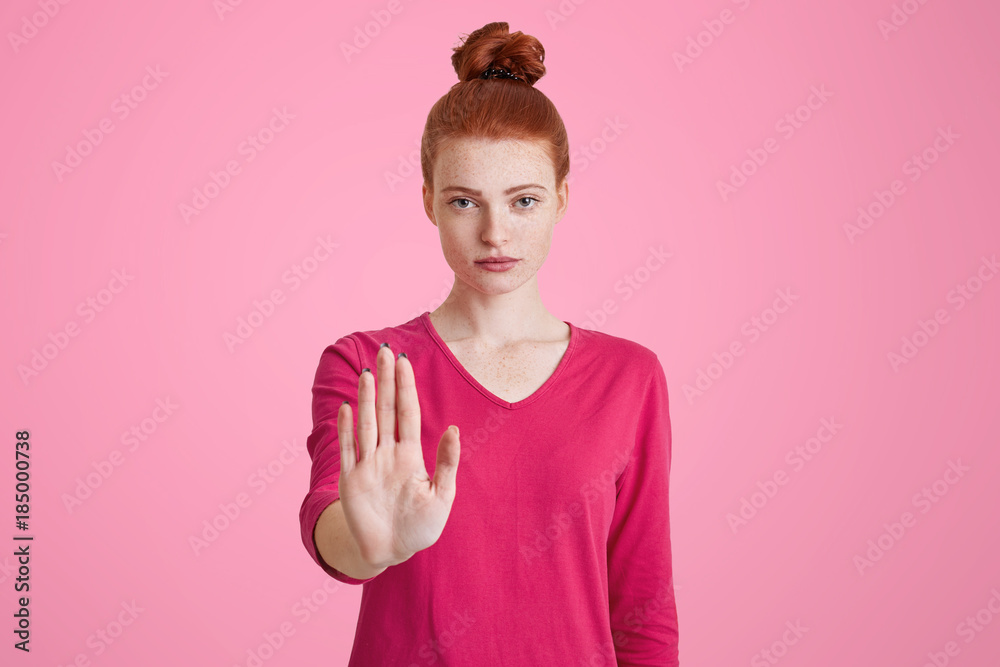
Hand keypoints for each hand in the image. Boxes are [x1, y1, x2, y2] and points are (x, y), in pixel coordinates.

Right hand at [337, 344, 460, 569]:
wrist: (392, 551)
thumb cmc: (420, 526)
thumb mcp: (442, 495)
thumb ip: (446, 463)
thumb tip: (453, 428)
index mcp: (410, 455)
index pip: (408, 413)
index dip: (407, 387)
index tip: (405, 361)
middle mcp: (387, 454)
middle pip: (387, 410)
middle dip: (387, 381)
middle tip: (385, 351)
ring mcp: (368, 464)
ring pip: (367, 424)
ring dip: (367, 398)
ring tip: (368, 372)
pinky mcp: (351, 480)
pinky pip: (348, 449)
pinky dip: (347, 429)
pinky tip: (348, 408)